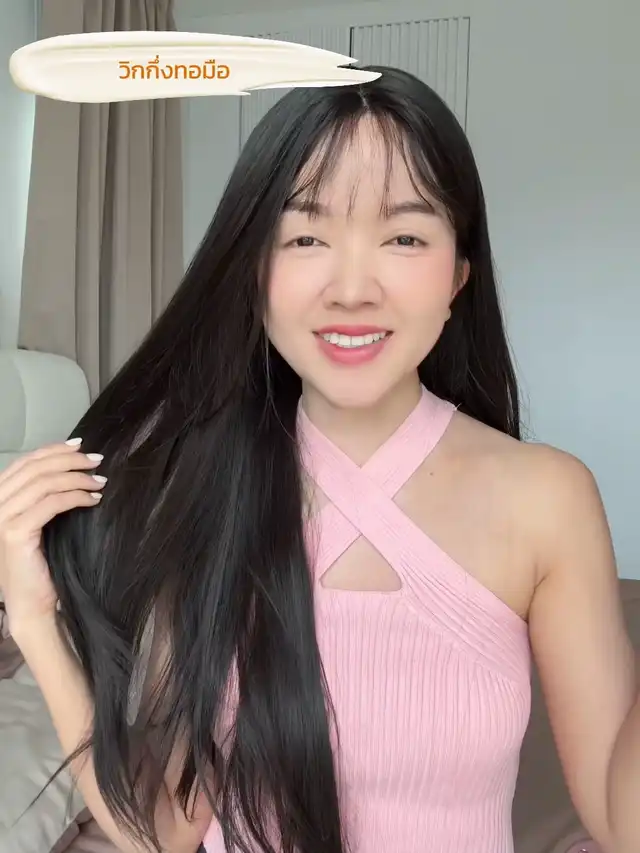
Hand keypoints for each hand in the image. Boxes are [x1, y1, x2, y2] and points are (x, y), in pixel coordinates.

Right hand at [0, 440, 105, 632]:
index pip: (25, 463)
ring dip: (76, 477)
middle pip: (35, 468)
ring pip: (44, 483)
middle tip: (97, 460)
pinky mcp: (15, 533)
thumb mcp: (41, 523)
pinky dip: (75, 497)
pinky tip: (93, 500)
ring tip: (100, 481)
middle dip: (69, 459)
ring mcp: (2, 519)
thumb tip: (75, 467)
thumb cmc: (40, 565)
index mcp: (0, 498)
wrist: (31, 604)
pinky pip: (51, 504)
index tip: (80, 445)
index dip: (53, 449)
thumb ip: (46, 497)